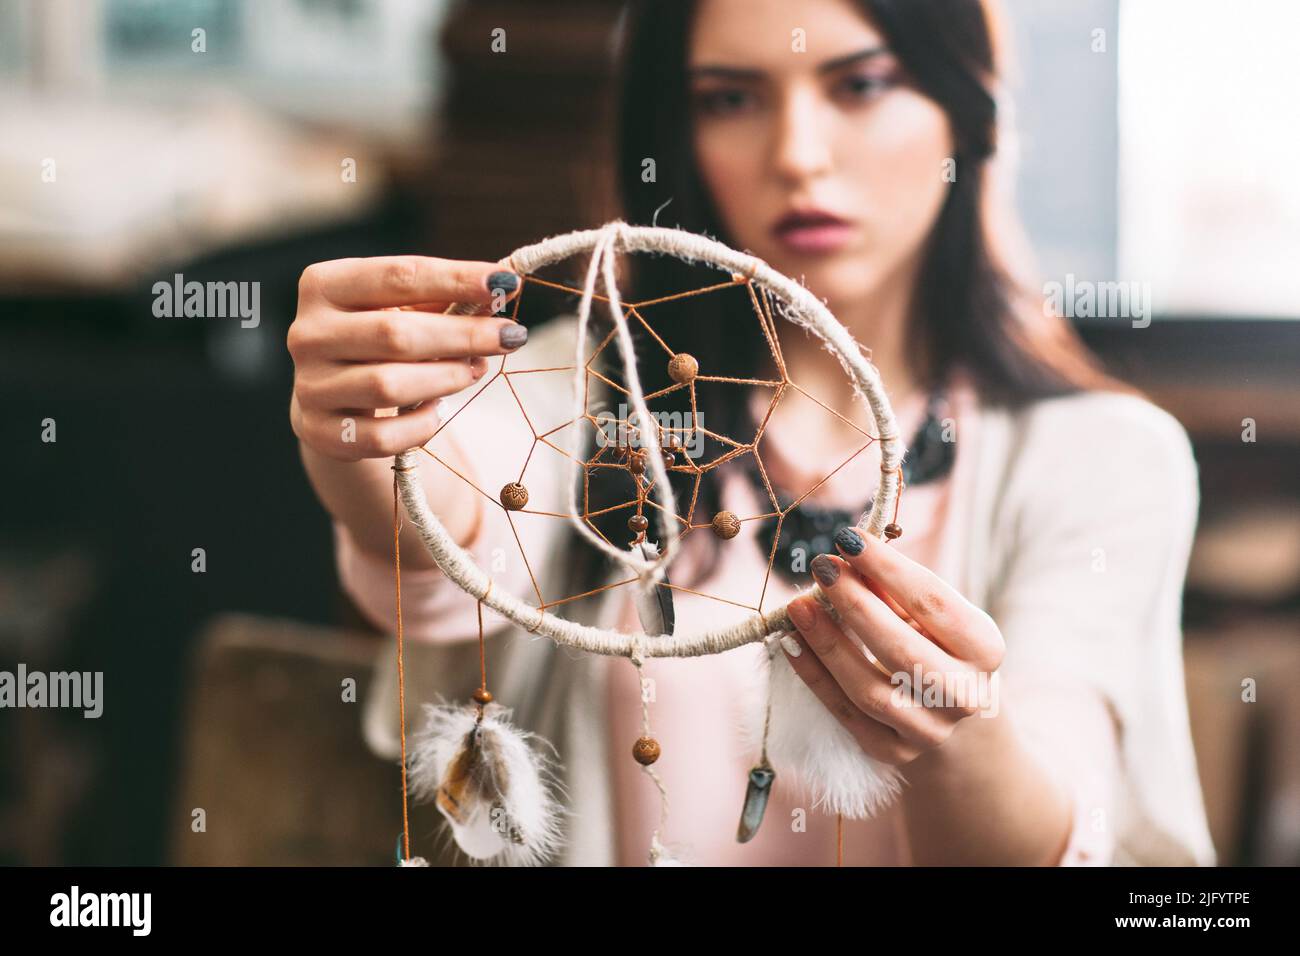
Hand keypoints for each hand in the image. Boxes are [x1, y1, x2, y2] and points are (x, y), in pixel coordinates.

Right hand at [288, 256, 525, 460]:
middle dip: (463, 335)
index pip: (398, 276)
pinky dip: (422, 424)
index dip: (455, 278)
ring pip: (389, 387)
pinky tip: (439, 409)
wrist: (333, 395)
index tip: (503, 281)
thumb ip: (442, 297)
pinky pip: (384, 436)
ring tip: (476, 368)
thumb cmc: (377, 340)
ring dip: (447, 378)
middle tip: (510, 335)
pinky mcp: (321, 432)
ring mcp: (310, 386)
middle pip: (395, 334)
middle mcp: (307, 333)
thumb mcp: (400, 307)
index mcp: (324, 285)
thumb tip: (500, 286)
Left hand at [782, 525, 1005, 765]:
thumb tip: (847, 557)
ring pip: (869, 689)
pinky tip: (792, 643)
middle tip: (821, 567)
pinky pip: (845, 714)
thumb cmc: (940, 650)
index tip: (848, 539)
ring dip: (828, 643)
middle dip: (856, 605)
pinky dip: (814, 677)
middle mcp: (965, 696)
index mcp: (985, 649)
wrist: (957, 724)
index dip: (888, 569)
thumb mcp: (933, 619)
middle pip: (902, 650)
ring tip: (799, 606)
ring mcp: (928, 730)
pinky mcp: (892, 751)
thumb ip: (894, 591)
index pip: (933, 604)